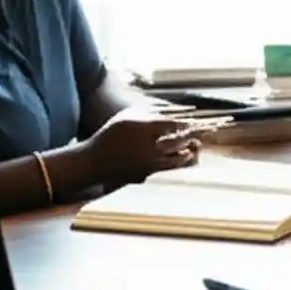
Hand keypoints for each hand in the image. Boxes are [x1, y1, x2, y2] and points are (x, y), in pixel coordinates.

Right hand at [79, 112, 200, 187]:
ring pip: (176, 160)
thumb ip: (147, 114)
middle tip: (196, 135)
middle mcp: (148, 148)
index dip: (184, 124)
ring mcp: (148, 164)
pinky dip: (175, 163)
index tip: (190, 123)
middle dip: (189, 138)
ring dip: (187, 153)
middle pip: (177, 142)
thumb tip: (167, 113)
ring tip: (192, 148)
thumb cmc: (109, 135)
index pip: (172, 126)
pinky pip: (165, 169)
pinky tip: (180, 158)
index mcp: (143, 130)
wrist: (93, 162)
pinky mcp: (146, 175)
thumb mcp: (126, 117)